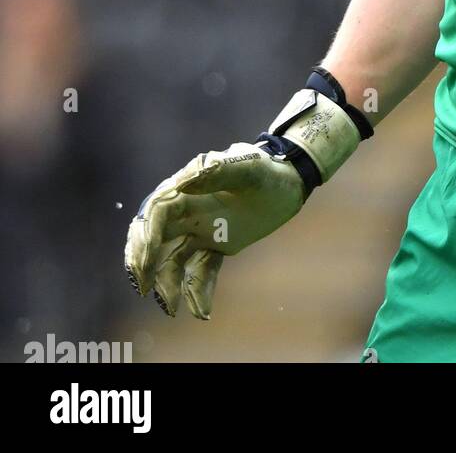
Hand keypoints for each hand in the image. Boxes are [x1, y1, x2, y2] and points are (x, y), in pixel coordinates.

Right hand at [124, 142, 305, 319]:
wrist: (290, 183)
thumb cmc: (269, 169)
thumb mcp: (249, 167)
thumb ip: (219, 170)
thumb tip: (184, 180)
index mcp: (190, 188)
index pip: (157, 213)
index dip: (148, 237)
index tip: (147, 262)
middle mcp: (189, 210)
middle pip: (153, 237)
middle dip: (142, 262)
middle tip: (143, 287)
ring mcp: (201, 229)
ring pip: (173, 260)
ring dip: (167, 284)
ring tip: (171, 308)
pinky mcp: (216, 246)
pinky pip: (201, 271)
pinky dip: (198, 291)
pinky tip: (201, 312)